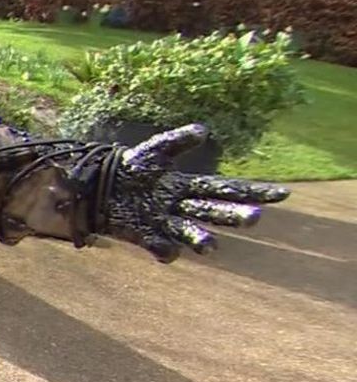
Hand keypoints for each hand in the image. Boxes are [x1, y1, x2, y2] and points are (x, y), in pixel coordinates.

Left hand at [102, 124, 289, 262]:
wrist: (97, 186)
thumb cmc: (129, 167)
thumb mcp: (153, 150)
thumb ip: (177, 140)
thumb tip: (203, 129)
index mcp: (187, 185)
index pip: (226, 189)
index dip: (254, 192)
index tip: (283, 194)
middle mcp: (181, 207)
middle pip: (214, 211)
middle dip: (234, 215)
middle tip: (253, 218)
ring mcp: (165, 224)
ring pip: (191, 234)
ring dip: (203, 240)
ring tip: (210, 246)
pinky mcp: (147, 237)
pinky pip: (162, 249)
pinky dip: (166, 251)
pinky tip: (165, 250)